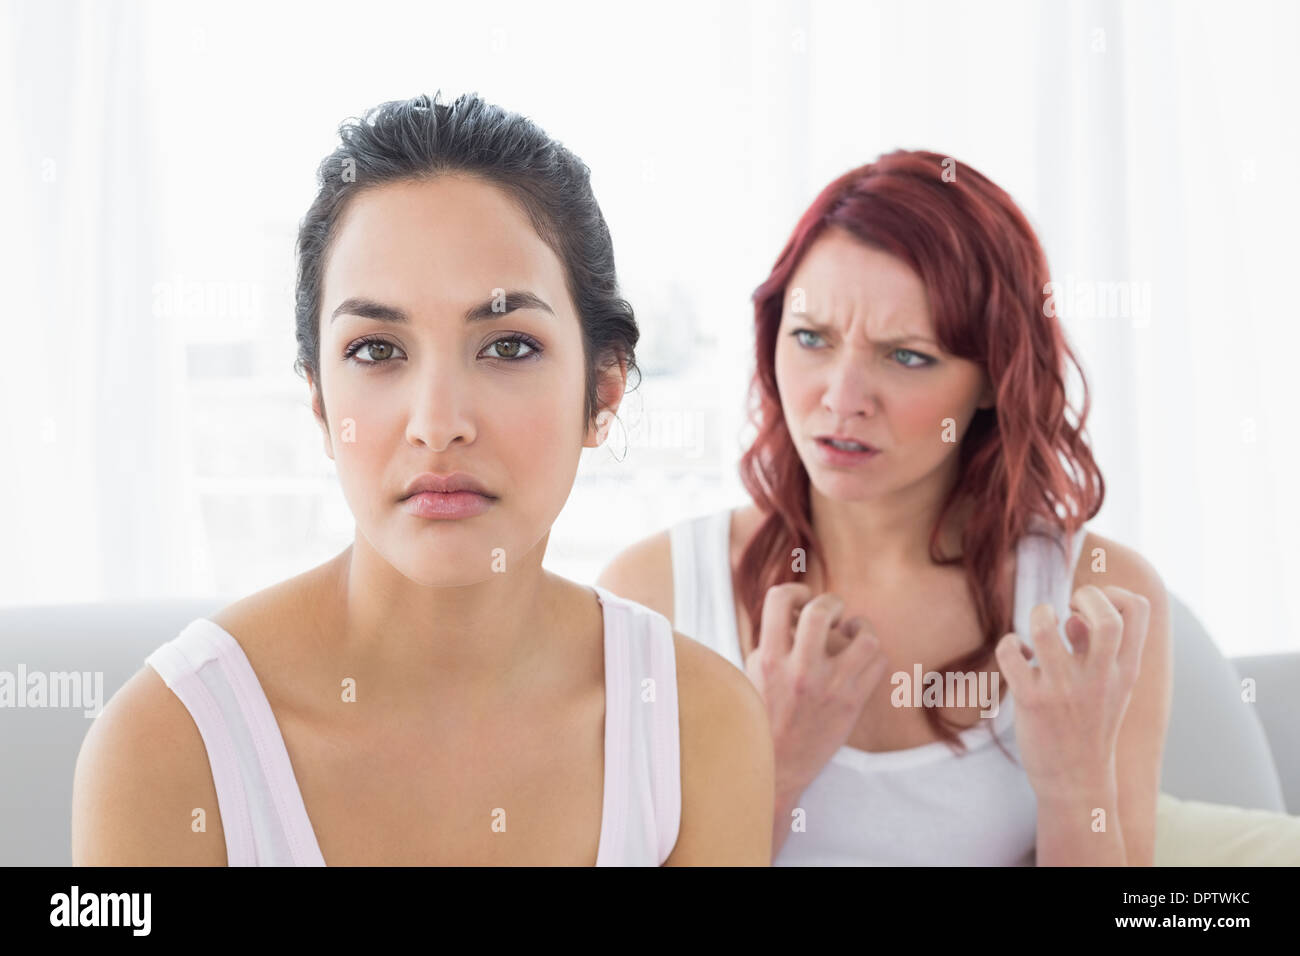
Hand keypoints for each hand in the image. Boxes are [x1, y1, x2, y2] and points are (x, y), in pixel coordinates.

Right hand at [743, 583, 890, 804]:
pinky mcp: (852, 704)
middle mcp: (800, 671)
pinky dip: (872, 653)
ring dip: (861, 628)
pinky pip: (878, 662)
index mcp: (768, 659)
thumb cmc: (763, 716)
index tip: (800, 601)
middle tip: (832, 611)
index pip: (780, 599)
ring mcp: (830, 688)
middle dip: (831, 602)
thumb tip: (796, 613)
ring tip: (853, 633)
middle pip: (822, 610)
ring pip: (864, 637)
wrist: (777, 768)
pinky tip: (860, 658)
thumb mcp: (754, 673)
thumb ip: (772, 640)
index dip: (794, 591)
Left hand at [994, 585, 1150, 799]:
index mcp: (1125, 669)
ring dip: (1039, 615)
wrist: (1076, 780)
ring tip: (1039, 630)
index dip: (1111, 593)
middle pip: (1106, 618)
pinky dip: (1010, 644)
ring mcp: (1064, 689)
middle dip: (1084, 596)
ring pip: (1046, 628)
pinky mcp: (1031, 701)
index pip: (1138, 609)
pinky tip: (1018, 655)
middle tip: (1068, 610)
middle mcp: (1100, 677)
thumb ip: (1096, 649)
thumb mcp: (1109, 687)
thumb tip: (1074, 616)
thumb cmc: (1090, 724)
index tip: (1090, 609)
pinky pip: (1011, 652)